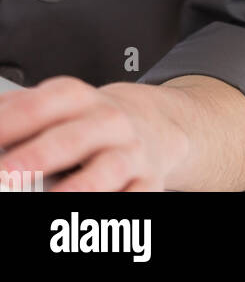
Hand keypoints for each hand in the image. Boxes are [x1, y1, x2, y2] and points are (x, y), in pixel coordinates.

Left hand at [0, 76, 188, 191]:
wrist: (155, 123)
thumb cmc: (91, 121)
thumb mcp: (61, 105)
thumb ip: (22, 113)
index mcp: (79, 99)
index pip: (42, 105)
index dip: (11, 122)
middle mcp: (107, 122)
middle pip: (72, 137)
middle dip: (38, 156)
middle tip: (6, 172)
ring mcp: (130, 152)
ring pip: (109, 168)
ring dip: (80, 186)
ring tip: (54, 199)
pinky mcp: (148, 180)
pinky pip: (137, 196)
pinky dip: (120, 206)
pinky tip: (95, 220)